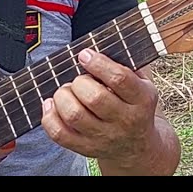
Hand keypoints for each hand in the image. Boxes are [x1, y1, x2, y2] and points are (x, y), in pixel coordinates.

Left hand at [41, 48, 159, 165]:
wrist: (137, 146)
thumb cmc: (134, 106)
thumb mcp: (143, 84)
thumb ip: (128, 64)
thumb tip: (101, 43)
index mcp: (142, 99)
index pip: (119, 79)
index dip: (98, 63)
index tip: (84, 55)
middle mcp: (125, 121)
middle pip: (94, 98)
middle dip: (80, 82)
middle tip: (79, 79)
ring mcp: (104, 137)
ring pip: (74, 115)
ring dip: (63, 97)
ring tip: (67, 91)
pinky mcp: (86, 148)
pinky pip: (60, 134)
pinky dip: (50, 116)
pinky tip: (52, 104)